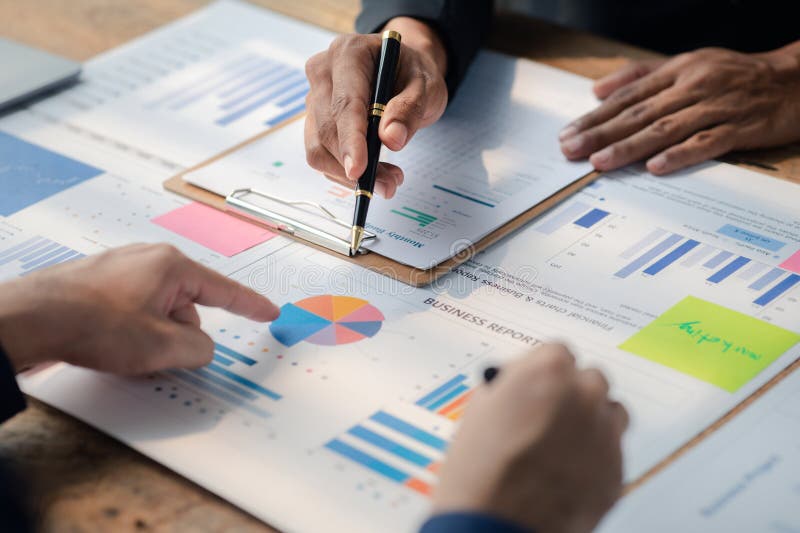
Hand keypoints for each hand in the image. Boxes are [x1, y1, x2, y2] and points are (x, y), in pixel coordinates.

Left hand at [0, 244, 279, 374]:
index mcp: (172, 266)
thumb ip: (198, 350)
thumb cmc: (94, 324)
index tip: (269, 311)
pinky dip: (130, 329)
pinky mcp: (98, 281)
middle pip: (186, 305)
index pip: (223, 289)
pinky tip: (110, 343)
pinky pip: (132, 308)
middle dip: (180, 334)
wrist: (32, 319)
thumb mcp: (161, 347)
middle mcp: (148, 259)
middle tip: (158, 354)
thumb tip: (201, 348)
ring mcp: (120, 268)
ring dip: (152, 334)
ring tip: (124, 350)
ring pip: (157, 309)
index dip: (250, 305)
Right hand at [304, 17, 448, 197]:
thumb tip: (391, 139)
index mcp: (349, 53)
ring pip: (318, 148)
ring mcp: (314, 98)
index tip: (358, 170)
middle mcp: (323, 73)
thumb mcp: (425, 85)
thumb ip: (409, 108)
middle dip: (355, 164)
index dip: (351, 140)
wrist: (401, 71)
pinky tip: (374, 173)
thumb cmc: (411, 73)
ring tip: (388, 180)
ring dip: (349, 175)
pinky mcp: (315, 121)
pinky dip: (345, 173)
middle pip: (327, 129)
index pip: (345, 103)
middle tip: (390, 184)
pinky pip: (322, 155)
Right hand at [434, 344, 627, 532]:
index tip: (536, 383)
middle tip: (549, 413)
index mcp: (549, 372)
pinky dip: (595, 456)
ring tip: (562, 442)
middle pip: (590, 378)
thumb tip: (526, 382)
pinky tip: (567, 471)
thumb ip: (512, 385)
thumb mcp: (480, 410)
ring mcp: (604, 435)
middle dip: (572, 392)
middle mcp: (584, 396)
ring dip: (591, 419)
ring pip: (611, 412)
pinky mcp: (616, 472)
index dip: (543, 369)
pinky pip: (612, 451)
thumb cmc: (478, 472)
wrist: (494, 529)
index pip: (558, 351)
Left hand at [560, 44, 799, 174]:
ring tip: (599, 162)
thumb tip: (597, 90)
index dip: (596, 116)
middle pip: (639, 113)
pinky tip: (655, 167)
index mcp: (678, 70)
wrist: (794, 81)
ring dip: (629, 147)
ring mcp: (716, 108)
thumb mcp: (688, 65)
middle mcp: (693, 87)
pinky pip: (705, 143)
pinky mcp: (739, 129)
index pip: (628, 97)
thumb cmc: (734, 76)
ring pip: (665, 129)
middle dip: (601, 133)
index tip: (568, 133)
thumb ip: (641, 77)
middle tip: (571, 150)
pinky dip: (679, 155)